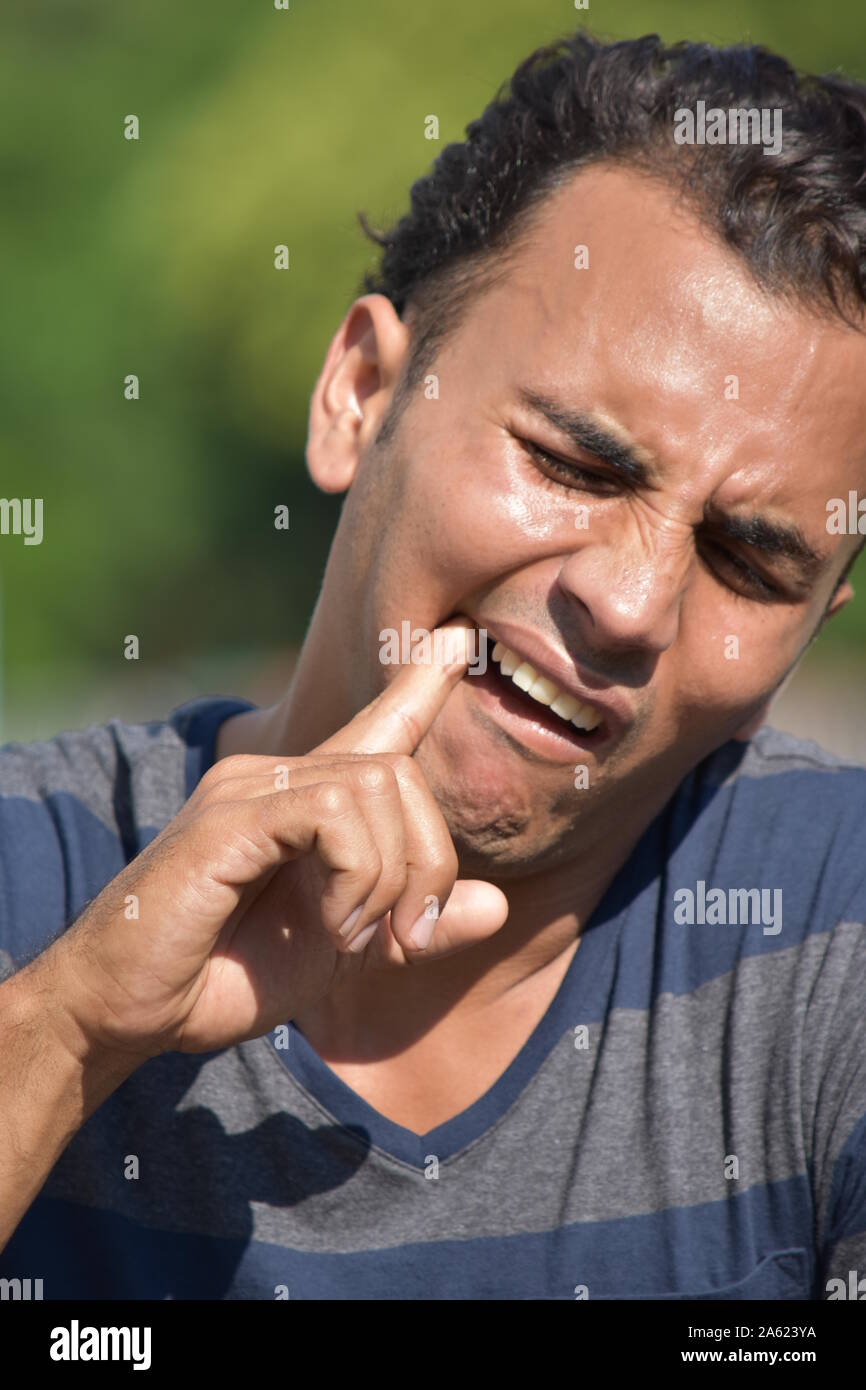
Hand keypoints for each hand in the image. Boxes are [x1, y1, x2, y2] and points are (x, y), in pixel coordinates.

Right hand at [52, 620, 507, 1057]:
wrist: (130, 1011)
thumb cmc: (226, 975)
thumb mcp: (346, 950)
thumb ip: (417, 927)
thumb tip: (498, 904)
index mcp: (304, 797)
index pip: (376, 720)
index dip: (422, 680)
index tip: (462, 636)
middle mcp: (275, 776)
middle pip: (400, 769)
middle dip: (431, 860)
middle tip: (409, 935)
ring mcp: (247, 789)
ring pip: (375, 785)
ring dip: (391, 878)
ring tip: (355, 936)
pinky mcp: (228, 820)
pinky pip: (330, 815)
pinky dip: (356, 879)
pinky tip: (333, 925)